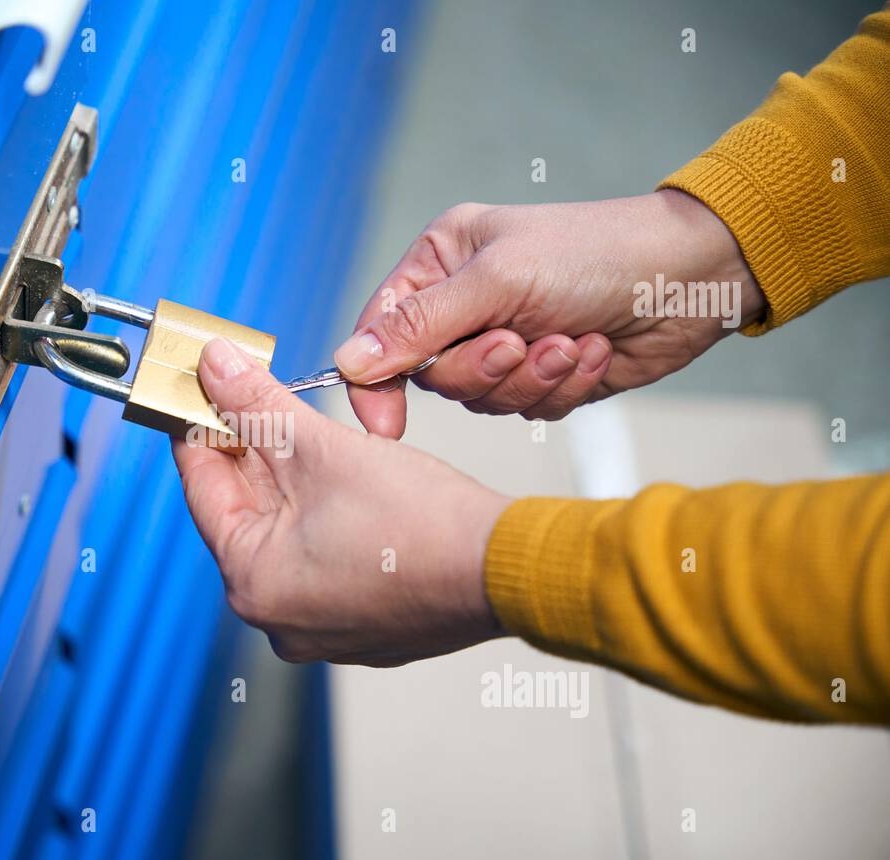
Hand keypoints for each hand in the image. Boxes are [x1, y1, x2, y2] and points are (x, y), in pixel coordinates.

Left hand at [172, 338, 510, 664]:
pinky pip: (324, 558)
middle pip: (245, 510)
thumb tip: (215, 367)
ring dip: (290, 479)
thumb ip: (257, 403)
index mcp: (251, 582)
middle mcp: (277, 618)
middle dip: (249, 448)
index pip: (202, 487)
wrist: (508, 568)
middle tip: (249, 392)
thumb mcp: (321, 446)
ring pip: (288, 532)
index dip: (199, 424)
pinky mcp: (362, 622)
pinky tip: (341, 478)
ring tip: (300, 426)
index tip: (199, 388)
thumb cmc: (420, 524)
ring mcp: (322, 626)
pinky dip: (325, 516)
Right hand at [336, 190, 765, 436]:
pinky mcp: (545, 375)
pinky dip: (562, 387)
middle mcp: (466, 303)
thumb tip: (347, 363)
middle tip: (520, 343)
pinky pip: (528, 408)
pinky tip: (593, 351)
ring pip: (482, 399)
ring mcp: (506, 340)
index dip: (377, 380)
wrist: (692, 277)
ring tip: (571, 342)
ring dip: (531, 378)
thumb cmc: (595, 254)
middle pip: (434, 376)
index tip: (386, 425)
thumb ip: (420, 327)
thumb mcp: (497, 281)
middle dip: (485, 368)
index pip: (381, 330)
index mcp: (441, 262)